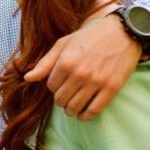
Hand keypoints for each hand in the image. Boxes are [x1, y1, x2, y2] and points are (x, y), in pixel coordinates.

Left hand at [23, 12, 139, 119]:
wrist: (122, 33)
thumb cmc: (90, 37)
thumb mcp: (64, 44)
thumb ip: (45, 62)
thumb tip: (27, 78)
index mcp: (66, 62)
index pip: (51, 86)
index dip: (54, 86)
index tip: (60, 83)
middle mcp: (79, 74)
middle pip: (61, 99)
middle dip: (61, 99)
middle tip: (66, 95)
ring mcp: (96, 82)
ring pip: (74, 107)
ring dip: (70, 110)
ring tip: (72, 107)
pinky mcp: (111, 89)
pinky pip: (93, 111)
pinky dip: (85, 116)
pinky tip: (83, 113)